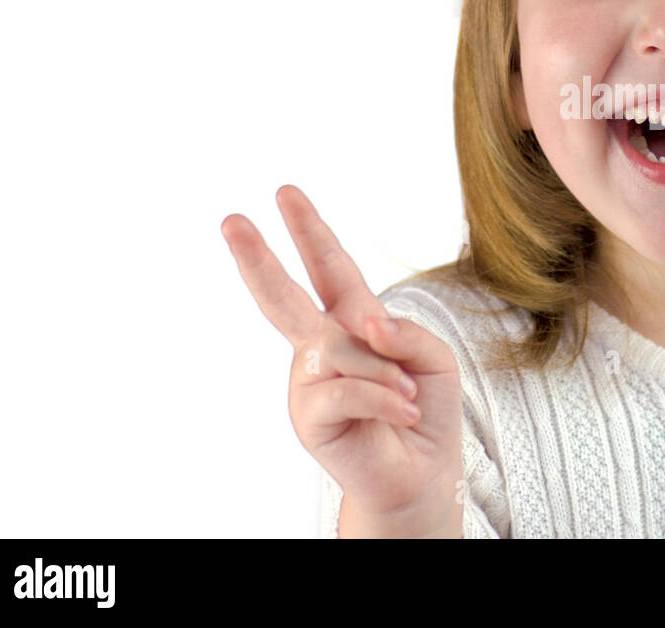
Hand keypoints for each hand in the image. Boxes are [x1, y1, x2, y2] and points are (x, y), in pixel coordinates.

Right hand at [221, 185, 462, 531]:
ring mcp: (310, 382)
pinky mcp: (309, 417)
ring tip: (409, 396)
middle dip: (259, 257)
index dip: (310, 230)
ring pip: (342, 352)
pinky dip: (386, 398)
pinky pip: (348, 390)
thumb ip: (404, 331)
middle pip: (284, 296)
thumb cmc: (428, 409)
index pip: (330, 268)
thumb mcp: (433, 357)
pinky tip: (404, 412)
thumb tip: (365, 323)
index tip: (286, 192)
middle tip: (231, 220)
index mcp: (352, 320)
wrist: (424, 472)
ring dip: (387, 373)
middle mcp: (323, 347)